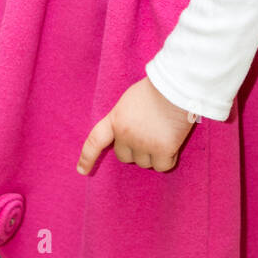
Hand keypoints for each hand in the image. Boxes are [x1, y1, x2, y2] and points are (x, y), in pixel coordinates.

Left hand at [76, 76, 196, 174]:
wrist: (175, 86)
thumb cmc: (155, 89)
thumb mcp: (129, 101)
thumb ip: (124, 119)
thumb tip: (128, 136)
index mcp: (115, 119)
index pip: (95, 141)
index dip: (88, 157)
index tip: (82, 171)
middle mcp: (125, 134)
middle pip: (124, 156)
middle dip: (134, 150)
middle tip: (149, 132)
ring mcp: (143, 144)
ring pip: (145, 163)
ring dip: (153, 154)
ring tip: (163, 132)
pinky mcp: (162, 150)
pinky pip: (162, 166)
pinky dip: (168, 159)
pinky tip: (173, 142)